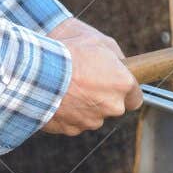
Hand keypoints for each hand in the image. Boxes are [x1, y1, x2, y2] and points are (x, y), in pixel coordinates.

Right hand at [40, 18, 143, 135]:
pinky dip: (68, 114)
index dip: (126, 92)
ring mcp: (92, 120)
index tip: (117, 86)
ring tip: (68, 88)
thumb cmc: (69, 53)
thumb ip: (116, 57)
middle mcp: (112, 106)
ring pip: (93, 116)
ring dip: (84, 106)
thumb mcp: (100, 42)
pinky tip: (58, 98)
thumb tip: (121, 63)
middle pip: (113, 107)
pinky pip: (74, 122)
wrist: (37, 72)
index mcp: (123, 85)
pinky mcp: (72, 129)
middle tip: (86, 82)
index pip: (136, 98)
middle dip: (103, 97)